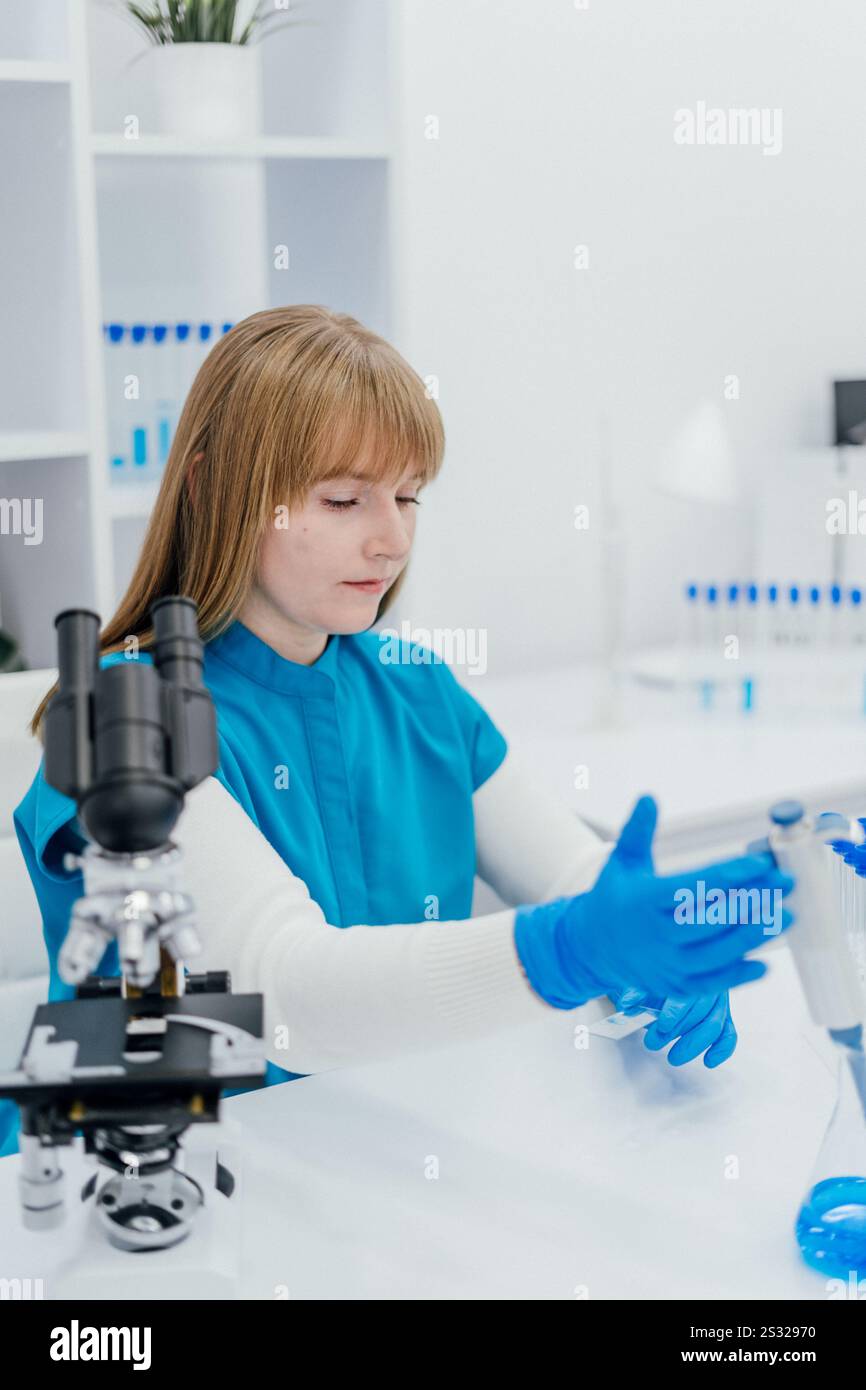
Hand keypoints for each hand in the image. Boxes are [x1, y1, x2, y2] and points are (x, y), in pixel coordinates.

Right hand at [513, 795, 793, 1009]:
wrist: (589, 948)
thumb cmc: (613, 898)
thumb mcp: (622, 861)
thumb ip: (638, 830)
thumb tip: (649, 797)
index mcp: (644, 901)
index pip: (692, 887)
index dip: (729, 875)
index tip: (761, 864)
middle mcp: (655, 936)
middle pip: (711, 921)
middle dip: (752, 902)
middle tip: (784, 885)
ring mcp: (665, 965)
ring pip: (716, 954)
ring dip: (753, 936)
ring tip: (784, 916)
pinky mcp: (673, 986)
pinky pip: (710, 984)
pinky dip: (737, 976)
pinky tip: (764, 963)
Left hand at [617, 986, 736, 1067]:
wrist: (658, 974)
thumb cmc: (652, 976)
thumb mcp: (640, 979)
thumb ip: (635, 990)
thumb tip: (627, 1003)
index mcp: (689, 969)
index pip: (689, 991)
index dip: (677, 1011)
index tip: (663, 1026)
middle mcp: (708, 984)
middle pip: (702, 1010)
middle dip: (678, 1031)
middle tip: (654, 1042)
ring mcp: (718, 1001)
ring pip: (714, 1025)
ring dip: (694, 1045)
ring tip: (673, 1057)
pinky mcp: (723, 1018)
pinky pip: (729, 1034)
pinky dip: (721, 1050)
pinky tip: (708, 1061)